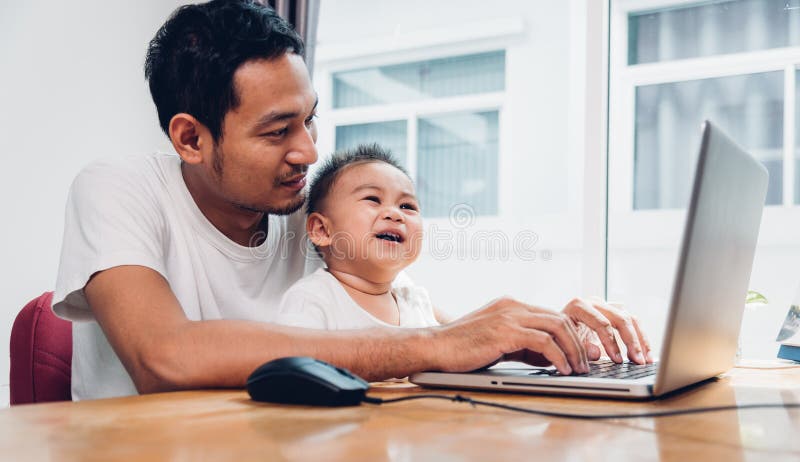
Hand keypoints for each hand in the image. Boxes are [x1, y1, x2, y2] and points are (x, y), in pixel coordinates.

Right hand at [432, 297, 590, 374]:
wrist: (435, 347)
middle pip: (561, 318)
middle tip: (585, 365)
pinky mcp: (506, 331)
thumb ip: (523, 346)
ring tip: (578, 370)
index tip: (579, 356)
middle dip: (578, 343)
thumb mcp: (498, 343)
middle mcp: (513, 306)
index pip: (552, 316)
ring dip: (573, 351)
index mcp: (511, 305)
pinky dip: (559, 357)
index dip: (570, 336)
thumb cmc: (462, 349)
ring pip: (558, 327)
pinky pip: (544, 342)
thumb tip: (551, 358)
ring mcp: (509, 316)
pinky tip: (562, 370)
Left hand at [562, 297, 653, 364]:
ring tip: (646, 360)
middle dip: (631, 342)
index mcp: (578, 306)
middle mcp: (594, 302)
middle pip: (620, 318)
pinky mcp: (615, 312)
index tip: (618, 361)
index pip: (601, 323)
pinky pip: (633, 322)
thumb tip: (596, 352)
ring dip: (641, 340)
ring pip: (630, 318)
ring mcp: (606, 305)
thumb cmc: (558, 337)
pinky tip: (646, 354)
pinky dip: (641, 339)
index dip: (611, 343)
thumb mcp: (563, 343)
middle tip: (638, 361)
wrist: (556, 329)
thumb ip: (579, 348)